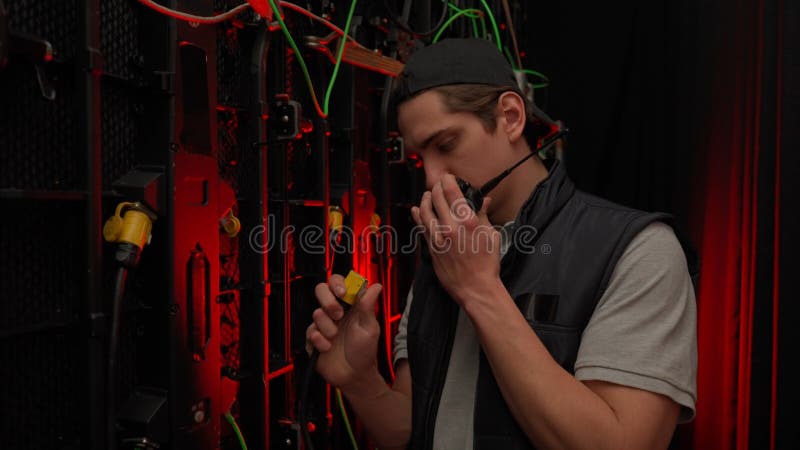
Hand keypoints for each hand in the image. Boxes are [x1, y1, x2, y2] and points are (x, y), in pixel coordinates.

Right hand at [306, 274, 382, 391]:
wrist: (354, 375)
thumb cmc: (365, 352)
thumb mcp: (370, 328)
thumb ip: (368, 306)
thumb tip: (376, 286)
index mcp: (349, 306)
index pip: (338, 284)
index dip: (337, 283)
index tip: (343, 292)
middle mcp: (334, 312)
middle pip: (321, 291)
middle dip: (328, 301)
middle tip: (338, 314)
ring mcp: (323, 325)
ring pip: (316, 313)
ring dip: (328, 326)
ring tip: (336, 337)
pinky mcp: (313, 339)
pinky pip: (310, 332)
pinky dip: (320, 341)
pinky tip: (328, 347)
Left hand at [411, 174, 502, 305]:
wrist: (476, 287)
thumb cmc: (486, 264)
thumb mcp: (491, 235)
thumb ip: (483, 215)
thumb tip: (483, 201)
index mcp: (467, 221)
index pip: (452, 192)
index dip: (448, 180)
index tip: (448, 178)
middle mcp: (450, 227)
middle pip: (436, 198)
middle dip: (436, 187)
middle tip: (438, 185)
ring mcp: (438, 237)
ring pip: (424, 210)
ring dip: (425, 199)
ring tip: (428, 195)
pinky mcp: (431, 248)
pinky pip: (420, 227)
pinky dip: (417, 216)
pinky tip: (417, 210)